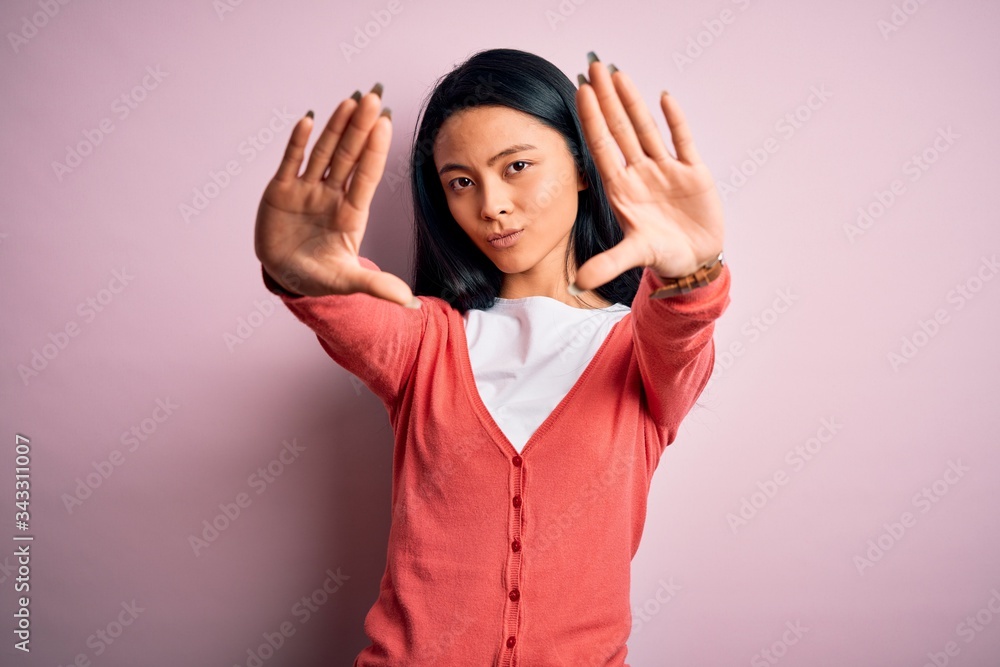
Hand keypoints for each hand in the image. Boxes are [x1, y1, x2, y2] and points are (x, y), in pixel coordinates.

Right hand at [254, 86, 418, 306]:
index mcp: (350, 214)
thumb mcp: (347, 282)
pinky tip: (308, 119)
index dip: (375, 152)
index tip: (386, 124)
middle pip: (349, 157)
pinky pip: (291, 161)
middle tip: (375, 99)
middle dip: (361, 129)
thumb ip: (376, 286)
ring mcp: (307, 190)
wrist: (285, 278)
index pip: (366, 177)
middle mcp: (331, 196)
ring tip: (350, 100)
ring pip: (323, 153)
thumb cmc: (318, 278)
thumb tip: (410, 302)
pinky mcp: (281, 191)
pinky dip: (298, 142)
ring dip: (336, 127)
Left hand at [570, 54, 724, 290]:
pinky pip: (682, 140)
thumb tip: (579, 283)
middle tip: (593, 67)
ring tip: (618, 73)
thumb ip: (608, 264)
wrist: (694, 262)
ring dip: (633, 101)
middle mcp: (640, 174)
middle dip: (606, 99)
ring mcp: (665, 171)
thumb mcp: (634, 257)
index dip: (592, 120)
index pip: (603, 147)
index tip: (580, 92)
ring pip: (646, 128)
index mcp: (622, 189)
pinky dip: (674, 120)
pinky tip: (663, 97)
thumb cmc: (661, 256)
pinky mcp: (693, 173)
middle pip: (620, 129)